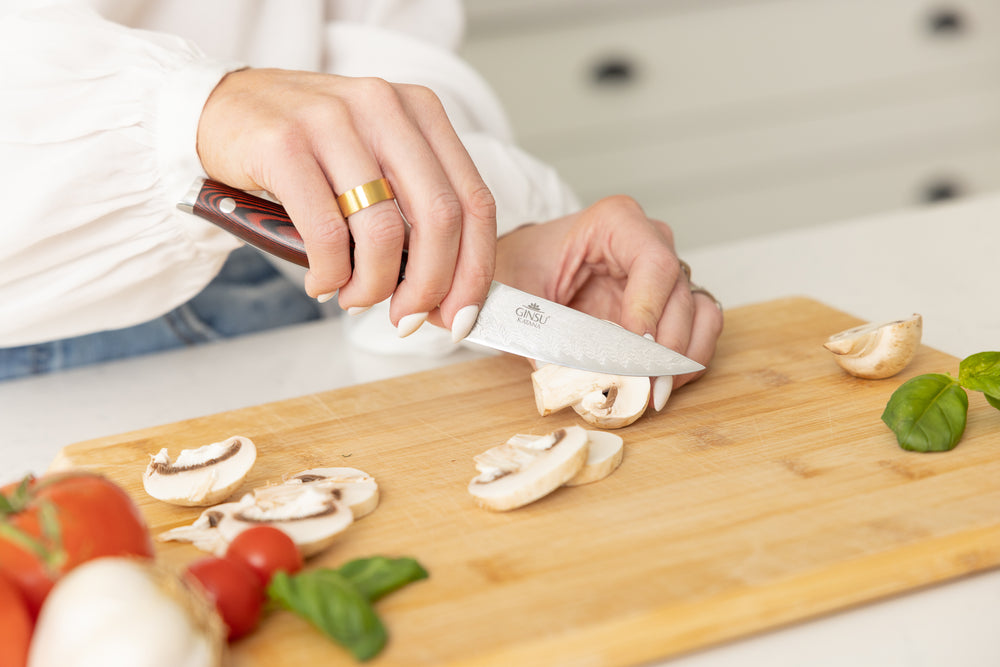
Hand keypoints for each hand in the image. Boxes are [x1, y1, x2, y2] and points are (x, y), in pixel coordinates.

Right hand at [196, 68, 496, 335]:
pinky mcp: (284, 144)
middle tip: (408, 318)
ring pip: (383, 231)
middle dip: (430, 286)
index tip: (461, 315)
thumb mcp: (376, 163)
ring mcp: (333, 120)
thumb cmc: (308, 150)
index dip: (475, 270)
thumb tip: (447, 293)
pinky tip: (323, 283)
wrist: (222, 110)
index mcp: (421, 111)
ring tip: (355, 298)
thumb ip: (414, 212)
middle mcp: (384, 107)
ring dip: (373, 286)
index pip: (474, 201)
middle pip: (439, 218)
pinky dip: (330, 274)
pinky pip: (326, 233)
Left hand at [495, 195, 722, 397]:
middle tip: (645, 389)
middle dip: (666, 350)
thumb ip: (540, 331)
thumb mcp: (521, 293)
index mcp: (617, 221)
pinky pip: (696, 330)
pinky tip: (658, 387)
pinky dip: (683, 363)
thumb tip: (557, 377)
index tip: (635, 350)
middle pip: (680, 296)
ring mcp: (665, 273)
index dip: (650, 311)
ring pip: (700, 314)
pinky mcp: (668, 303)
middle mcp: (651, 241)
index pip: (654, 264)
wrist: (525, 265)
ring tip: (655, 393)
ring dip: (683, 360)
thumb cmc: (525, 266)